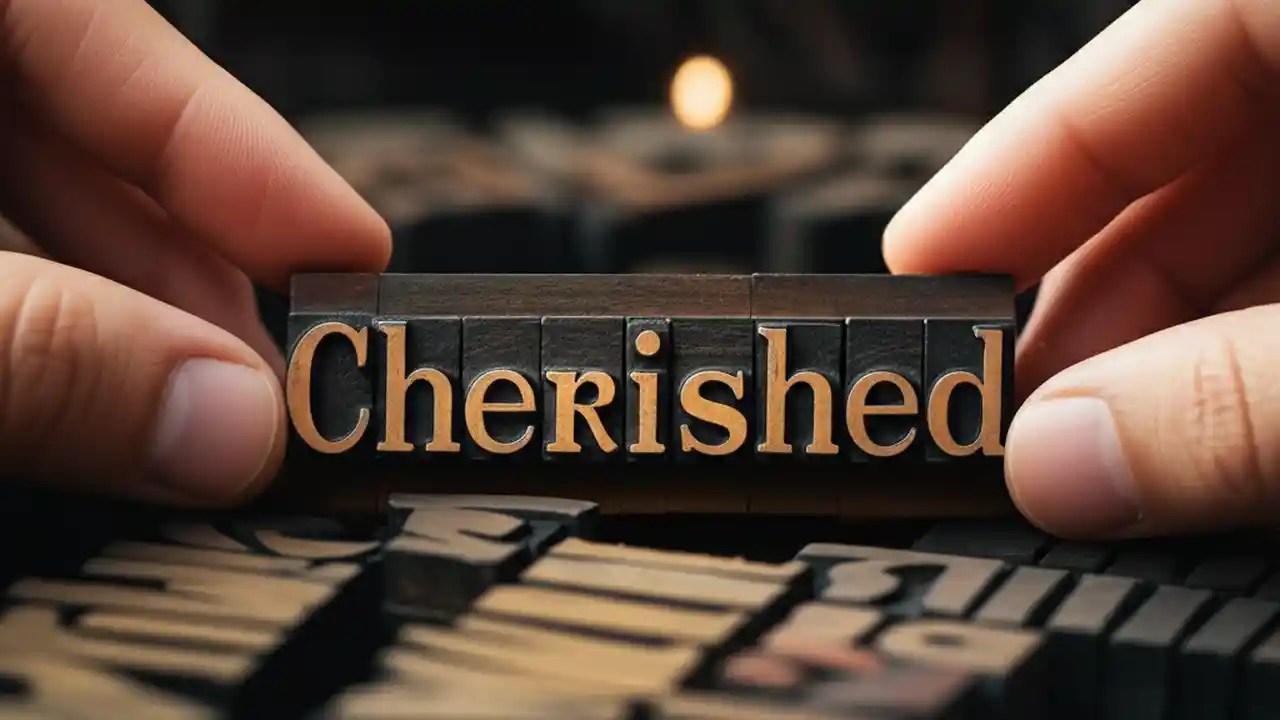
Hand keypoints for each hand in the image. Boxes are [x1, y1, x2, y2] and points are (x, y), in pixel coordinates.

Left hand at [0, 1, 388, 504]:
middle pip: (83, 137)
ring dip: (121, 313)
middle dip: (194, 266)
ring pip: (21, 209)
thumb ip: (41, 349)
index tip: (355, 255)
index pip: (111, 38)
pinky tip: (87, 391)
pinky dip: (37, 329)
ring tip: (205, 408)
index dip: (251, 153)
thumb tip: (219, 422)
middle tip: (286, 375)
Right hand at [884, 0, 1279, 537]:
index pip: (1126, 71)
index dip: (1004, 179)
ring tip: (1100, 460)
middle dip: (1088, 309)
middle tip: (1010, 419)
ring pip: (1262, 244)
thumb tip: (1063, 462)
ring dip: (1173, 358)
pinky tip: (1221, 443)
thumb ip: (1237, 399)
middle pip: (1185, 173)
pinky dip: (1264, 367)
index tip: (916, 275)